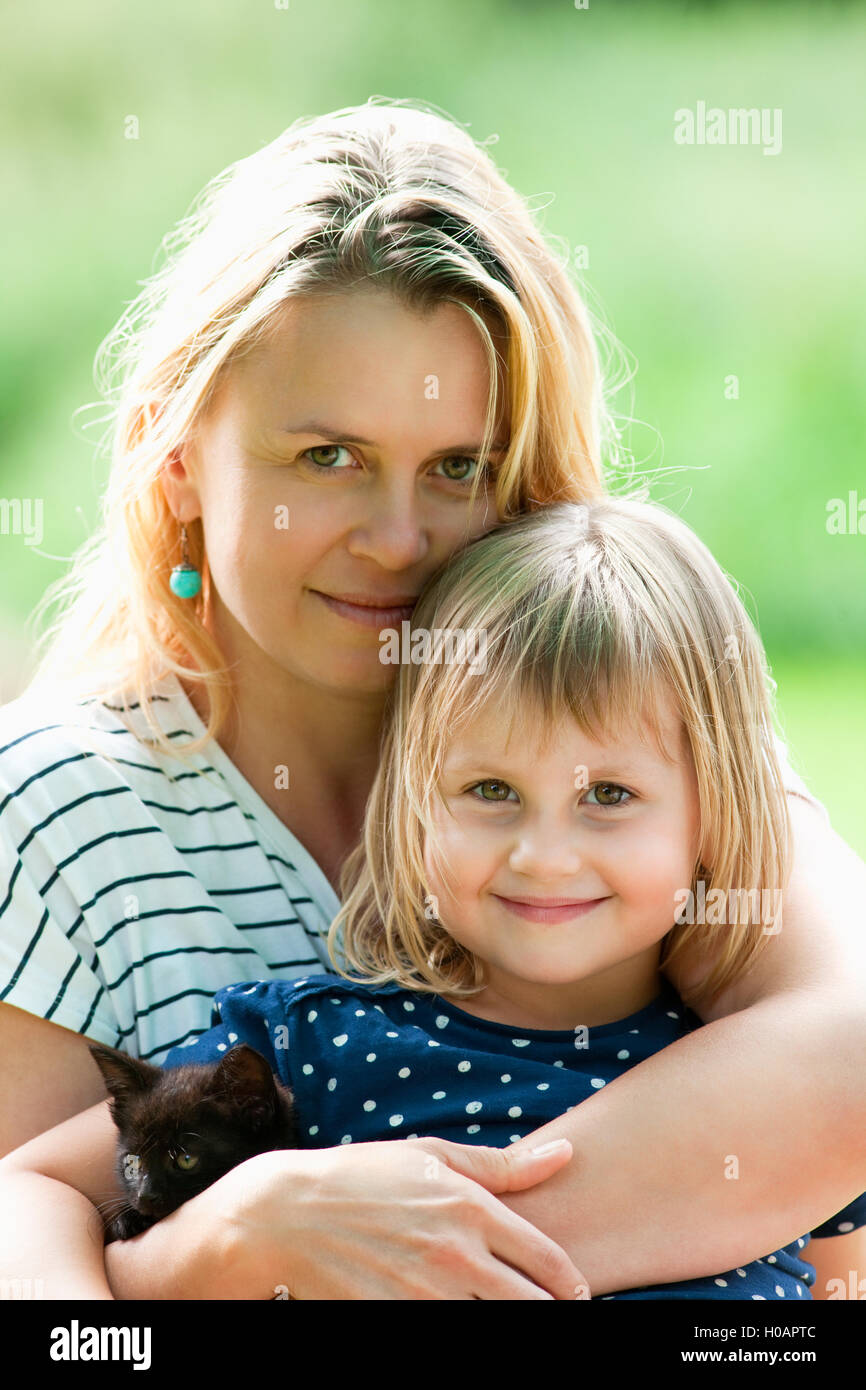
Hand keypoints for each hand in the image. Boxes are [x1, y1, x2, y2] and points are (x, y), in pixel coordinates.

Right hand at [229, 1135, 590, 1299]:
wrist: (283, 1215)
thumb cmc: (362, 1176)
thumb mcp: (432, 1157)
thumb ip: (503, 1165)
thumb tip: (566, 1153)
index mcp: (470, 1209)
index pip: (548, 1261)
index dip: (572, 1285)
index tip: (578, 1294)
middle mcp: (455, 1256)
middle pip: (532, 1306)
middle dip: (552, 1312)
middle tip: (558, 1312)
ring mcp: (426, 1295)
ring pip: (495, 1323)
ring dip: (509, 1319)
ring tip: (507, 1309)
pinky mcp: (396, 1319)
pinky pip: (449, 1336)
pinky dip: (464, 1326)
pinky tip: (462, 1313)